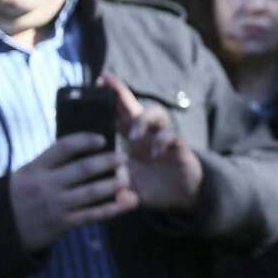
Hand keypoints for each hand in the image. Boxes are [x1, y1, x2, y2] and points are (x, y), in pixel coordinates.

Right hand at [9, 134, 133, 251]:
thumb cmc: (18, 197)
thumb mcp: (25, 175)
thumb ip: (49, 163)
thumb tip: (81, 147)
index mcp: (36, 168)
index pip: (63, 147)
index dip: (84, 140)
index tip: (102, 139)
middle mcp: (46, 184)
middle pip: (82, 169)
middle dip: (106, 162)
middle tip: (124, 158)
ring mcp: (55, 205)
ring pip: (91, 192)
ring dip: (113, 185)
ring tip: (127, 179)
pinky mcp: (61, 224)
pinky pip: (91, 215)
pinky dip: (110, 209)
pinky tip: (125, 203)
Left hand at [99, 72, 203, 211]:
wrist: (181, 194)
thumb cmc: (152, 184)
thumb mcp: (128, 184)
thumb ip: (115, 181)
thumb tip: (96, 184)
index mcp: (132, 137)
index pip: (118, 113)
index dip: (108, 98)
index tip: (96, 82)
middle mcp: (147, 132)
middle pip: (134, 106)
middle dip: (121, 92)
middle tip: (107, 83)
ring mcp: (163, 137)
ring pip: (157, 113)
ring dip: (143, 120)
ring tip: (132, 136)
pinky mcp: (179, 146)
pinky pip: (172, 135)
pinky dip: (162, 141)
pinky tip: (155, 153)